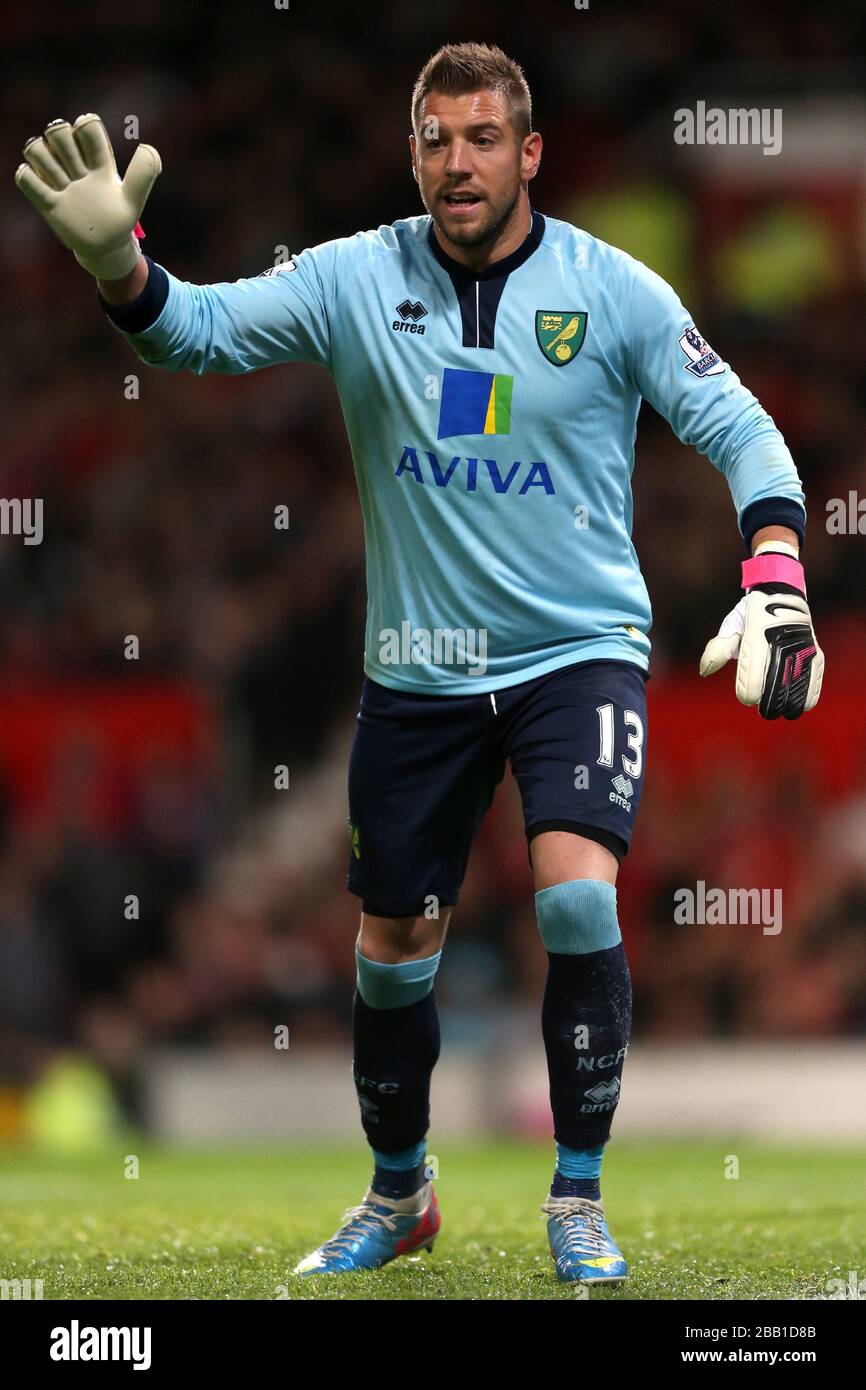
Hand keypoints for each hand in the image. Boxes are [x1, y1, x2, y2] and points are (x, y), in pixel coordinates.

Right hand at [14, 113, 160, 279]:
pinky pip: (25, 178)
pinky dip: (29, 178)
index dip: (86, 130)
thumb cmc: (120, 221)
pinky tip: (47, 193)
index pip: (87, 127)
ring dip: (45, 161)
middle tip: (74, 169)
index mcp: (99, 161)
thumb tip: (147, 147)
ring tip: (60, 183)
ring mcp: (59, 181)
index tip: (94, 156)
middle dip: (62, 142)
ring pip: (36, 147)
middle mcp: (76, 166)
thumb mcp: (133, 199)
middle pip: (57, 130)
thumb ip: (142, 174)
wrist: (105, 248)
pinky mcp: (46, 201)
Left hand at [700, 546, 823, 718]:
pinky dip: (810, 691)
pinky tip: (804, 705)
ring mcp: (800, 642)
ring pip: (798, 679)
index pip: (752, 670)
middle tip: (765, 713)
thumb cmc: (750, 614)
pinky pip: (815, 673)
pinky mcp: (814, 647)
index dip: (749, 689)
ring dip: (792, 700)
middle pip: (776, 679)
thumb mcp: (732, 625)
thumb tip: (705, 670)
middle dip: (771, 701)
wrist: (781, 591)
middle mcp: (779, 637)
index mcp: (755, 632)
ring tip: (785, 713)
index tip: (748, 698)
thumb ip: (719, 648)